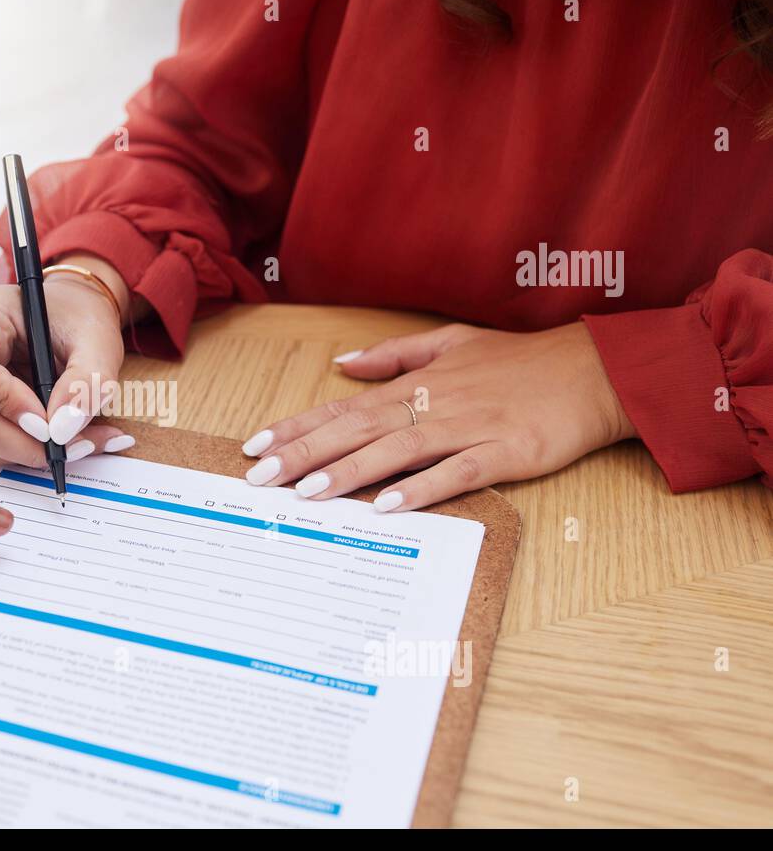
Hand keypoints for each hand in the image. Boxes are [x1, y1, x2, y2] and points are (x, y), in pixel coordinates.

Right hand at [0, 270, 134, 466]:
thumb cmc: (77, 315)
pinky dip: (33, 450)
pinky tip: (70, 439)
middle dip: (26, 442)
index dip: (4, 403)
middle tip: (76, 445)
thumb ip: (87, 380)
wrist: (72, 316)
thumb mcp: (96, 339)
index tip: (47, 421)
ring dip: (34, 452)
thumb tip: (62, 430)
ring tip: (85, 442)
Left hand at [241, 322, 635, 510]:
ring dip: (349, 472)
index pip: (343, 408)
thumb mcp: (452, 343)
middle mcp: (433, 404)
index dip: (297, 427)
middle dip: (304, 453)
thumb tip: (343, 363)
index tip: (255, 446)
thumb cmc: (520, 362)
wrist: (594, 370)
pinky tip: (390, 507)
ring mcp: (468, 428)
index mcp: (417, 384)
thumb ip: (394, 357)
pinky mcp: (505, 452)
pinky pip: (457, 473)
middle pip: (356, 430)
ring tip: (307, 492)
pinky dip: (422, 488)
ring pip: (396, 451)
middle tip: (260, 476)